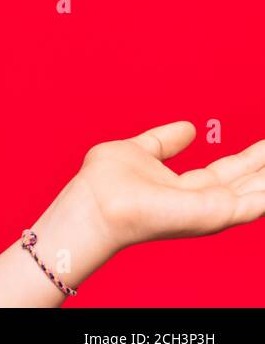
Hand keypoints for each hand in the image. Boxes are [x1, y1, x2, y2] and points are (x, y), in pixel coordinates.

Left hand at [70, 120, 264, 252]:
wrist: (95, 203)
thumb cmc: (104, 184)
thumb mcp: (140, 151)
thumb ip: (165, 142)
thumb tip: (189, 128)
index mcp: (186, 187)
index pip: (229, 171)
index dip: (251, 158)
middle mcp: (203, 202)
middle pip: (248, 181)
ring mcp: (211, 210)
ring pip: (257, 191)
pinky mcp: (216, 215)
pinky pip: (257, 203)